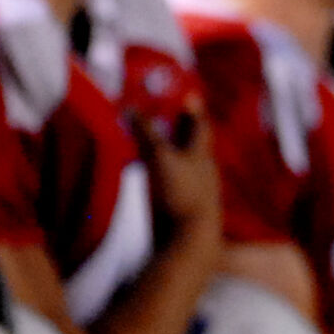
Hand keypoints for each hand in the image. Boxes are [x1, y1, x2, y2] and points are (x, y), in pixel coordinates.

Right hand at [135, 95, 220, 237]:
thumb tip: (131, 109)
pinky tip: (148, 174)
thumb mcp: (160, 157)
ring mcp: (193, 189)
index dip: (193, 108)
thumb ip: (147, 132)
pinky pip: (172, 181)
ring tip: (149, 139)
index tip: (187, 94)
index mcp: (202, 154)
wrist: (188, 240)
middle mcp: (202, 169)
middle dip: (179, 127)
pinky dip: (161, 171)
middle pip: (191, 142)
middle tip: (163, 112)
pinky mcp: (181, 206)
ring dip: (168, 150)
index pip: (200, 124)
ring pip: (182, 162)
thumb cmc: (180, 194)